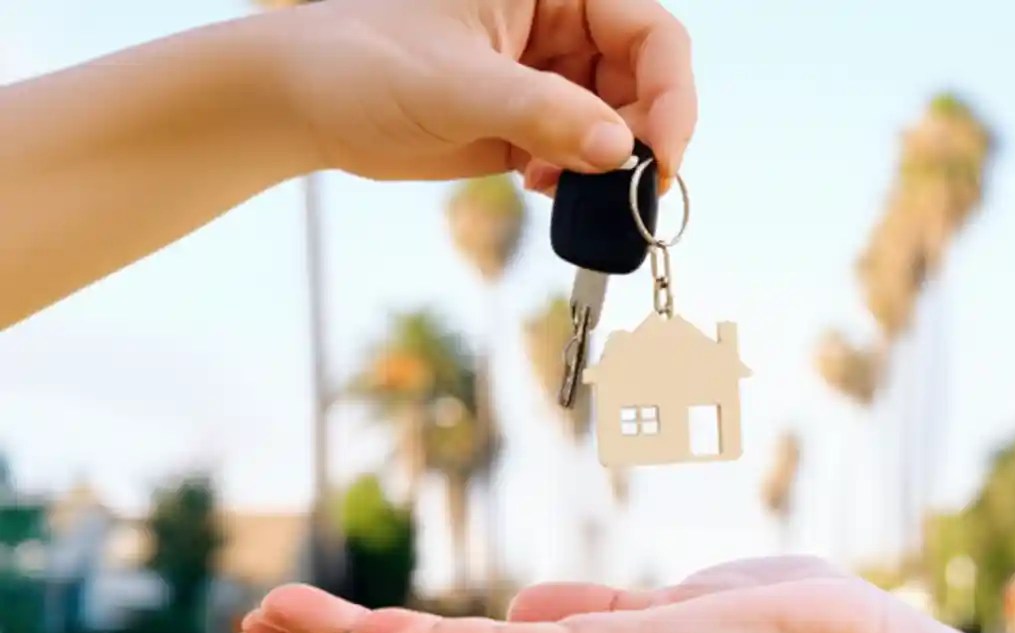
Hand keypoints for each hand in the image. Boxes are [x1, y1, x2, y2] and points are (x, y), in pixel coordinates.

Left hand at [268, 0, 695, 189]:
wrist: (304, 103)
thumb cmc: (363, 62)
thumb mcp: (455, 84)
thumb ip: (542, 113)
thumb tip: (621, 150)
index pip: (648, 32)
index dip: (671, 94)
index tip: (662, 156)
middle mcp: (559, 26)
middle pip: (645, 82)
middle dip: (642, 137)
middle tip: (624, 188)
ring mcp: (546, 75)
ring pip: (619, 122)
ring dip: (609, 165)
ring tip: (567, 187)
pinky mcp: (530, 119)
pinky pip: (583, 151)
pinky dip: (579, 178)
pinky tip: (542, 185)